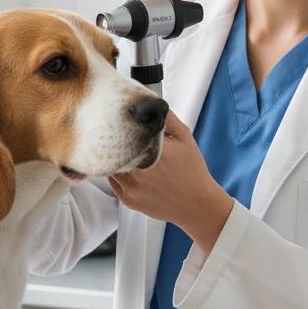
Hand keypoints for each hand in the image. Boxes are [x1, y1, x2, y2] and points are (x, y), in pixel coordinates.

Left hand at [109, 112, 233, 255]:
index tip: (124, 122)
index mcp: (153, 154)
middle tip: (124, 136)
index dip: (123, 126)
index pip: (125, 132)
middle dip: (117, 142)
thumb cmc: (192, 172)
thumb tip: (149, 104)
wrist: (196, 204)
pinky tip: (133, 171)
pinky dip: (119, 174)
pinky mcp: (128, 200)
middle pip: (113, 149)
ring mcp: (131, 188)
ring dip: (116, 158)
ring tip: (130, 154)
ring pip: (110, 166)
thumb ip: (166, 119)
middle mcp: (139, 173)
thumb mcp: (183, 137)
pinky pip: (114, 181)